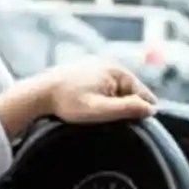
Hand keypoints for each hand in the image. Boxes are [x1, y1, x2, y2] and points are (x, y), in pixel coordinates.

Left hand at [0, 58, 158, 137]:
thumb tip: (151, 109)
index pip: (144, 95)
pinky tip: (88, 106)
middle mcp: (110, 64)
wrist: (37, 94)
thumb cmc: (67, 103)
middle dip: (124, 107)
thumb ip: (127, 109)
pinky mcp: (88, 70)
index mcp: (117, 70)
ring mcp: (99, 65)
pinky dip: (102, 98)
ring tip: (95, 113)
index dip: (138, 112)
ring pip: (118, 91)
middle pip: (131, 93)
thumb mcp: (99, 110)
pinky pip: (106, 87)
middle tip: (107, 120)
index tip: (125, 124)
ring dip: (112, 104)